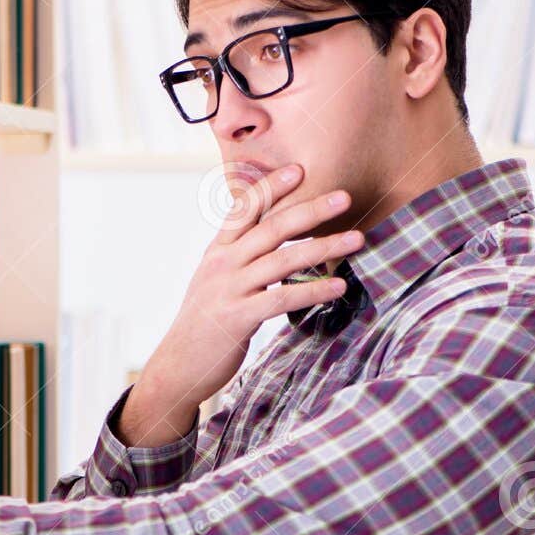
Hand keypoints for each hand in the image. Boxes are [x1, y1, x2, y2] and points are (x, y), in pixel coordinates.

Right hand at [118, 164, 363, 446]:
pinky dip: (314, 290)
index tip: (299, 169)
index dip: (271, 187)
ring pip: (282, 260)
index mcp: (218, 251)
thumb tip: (269, 242)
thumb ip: (238, 259)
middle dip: (311, 209)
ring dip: (324, 247)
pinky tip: (339, 287)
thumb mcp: (215, 282)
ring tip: (357, 239)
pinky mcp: (238, 317)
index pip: (245, 209)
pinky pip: (283, 298)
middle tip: (345, 196)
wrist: (177, 365)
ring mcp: (229, 289)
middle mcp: (222, 264)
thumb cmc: (204, 324)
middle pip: (272, 228)